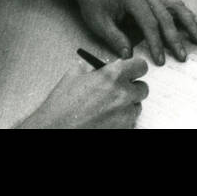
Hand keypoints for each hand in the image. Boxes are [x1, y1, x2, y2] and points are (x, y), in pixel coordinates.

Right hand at [21, 56, 148, 127]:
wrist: (53, 130)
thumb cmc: (60, 107)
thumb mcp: (73, 76)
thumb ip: (93, 68)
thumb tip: (102, 67)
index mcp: (113, 76)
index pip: (141, 66)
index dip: (136, 68)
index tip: (132, 70)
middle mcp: (123, 94)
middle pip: (143, 88)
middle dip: (132, 88)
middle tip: (119, 90)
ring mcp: (124, 114)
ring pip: (137, 107)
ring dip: (128, 105)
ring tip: (109, 107)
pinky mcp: (122, 129)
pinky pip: (130, 122)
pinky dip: (122, 120)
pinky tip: (106, 118)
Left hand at [69, 0, 196, 64]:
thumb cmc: (94, 1)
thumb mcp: (99, 22)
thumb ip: (115, 39)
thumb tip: (129, 56)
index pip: (149, 24)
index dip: (156, 43)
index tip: (160, 60)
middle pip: (166, 17)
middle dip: (176, 39)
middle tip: (183, 56)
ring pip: (176, 7)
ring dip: (188, 23)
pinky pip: (173, 4)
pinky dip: (185, 13)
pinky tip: (195, 21)